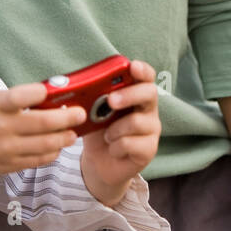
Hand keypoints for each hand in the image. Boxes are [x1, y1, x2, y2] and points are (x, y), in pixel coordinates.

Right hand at [0, 83, 86, 179]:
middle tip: (80, 114)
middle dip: (67, 118)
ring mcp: (6, 149)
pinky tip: (57, 146)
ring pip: (45, 145)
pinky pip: (38, 160)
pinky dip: (52, 153)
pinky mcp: (10, 165)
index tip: (50, 90)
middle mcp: (1, 128)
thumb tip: (51, 97)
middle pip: (41, 124)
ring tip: (73, 132)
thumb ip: (16, 99)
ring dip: (64, 138)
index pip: (18, 97)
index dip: (37, 93)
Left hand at [80, 60, 160, 203]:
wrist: (99, 163)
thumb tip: (79, 88)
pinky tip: (114, 150)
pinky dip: (116, 147)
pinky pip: (131, 143)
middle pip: (149, 93)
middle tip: (111, 101)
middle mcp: (148, 108)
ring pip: (137, 121)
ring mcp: (152, 129)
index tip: (132, 67)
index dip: (142, 70)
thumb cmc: (97, 132)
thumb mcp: (91, 112)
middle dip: (129, 95)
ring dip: (114, 130)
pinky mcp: (149, 149)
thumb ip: (92, 99)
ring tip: (108, 136)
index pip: (146, 76)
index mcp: (135, 94)